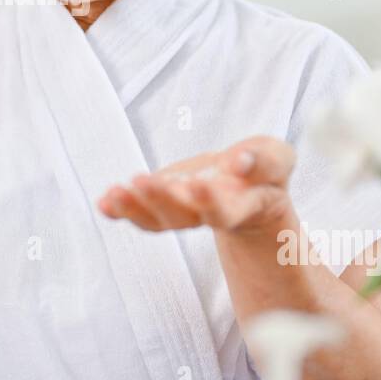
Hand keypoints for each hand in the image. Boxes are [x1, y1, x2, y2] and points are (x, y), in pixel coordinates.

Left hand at [97, 135, 295, 234]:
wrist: (247, 188)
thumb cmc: (262, 171)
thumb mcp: (277, 159)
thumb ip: (263, 160)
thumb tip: (238, 162)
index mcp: (240, 206)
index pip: (225, 209)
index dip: (210, 200)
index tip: (196, 185)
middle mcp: (207, 215)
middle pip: (183, 216)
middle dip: (161, 200)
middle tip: (142, 181)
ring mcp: (183, 215)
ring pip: (158, 219)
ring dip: (134, 207)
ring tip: (115, 193)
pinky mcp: (163, 207)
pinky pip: (141, 217)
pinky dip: (121, 211)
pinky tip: (103, 204)